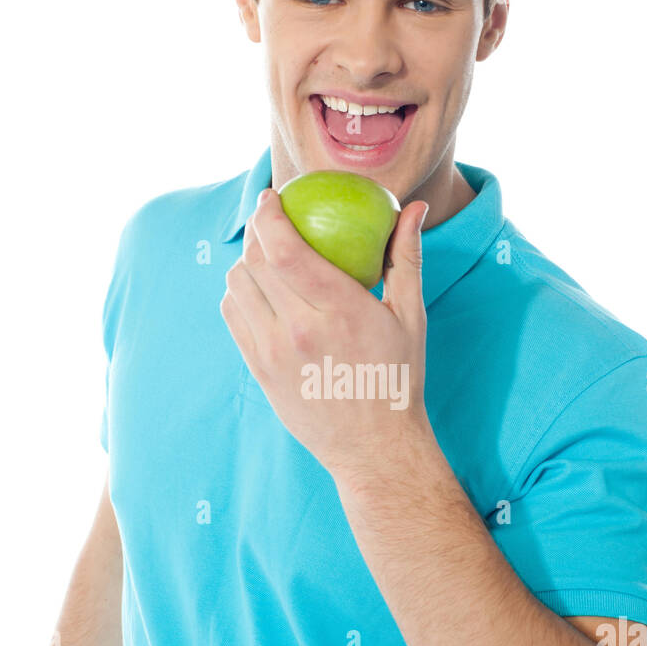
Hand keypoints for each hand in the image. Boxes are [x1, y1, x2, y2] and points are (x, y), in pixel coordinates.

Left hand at [220, 189, 434, 485]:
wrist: (375, 448)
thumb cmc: (398, 379)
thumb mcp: (410, 318)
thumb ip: (407, 258)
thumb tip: (413, 208)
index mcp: (340, 311)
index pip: (285, 249)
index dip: (269, 216)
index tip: (271, 197)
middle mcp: (299, 330)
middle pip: (255, 262)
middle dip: (256, 231)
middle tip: (267, 219)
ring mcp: (272, 354)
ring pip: (237, 287)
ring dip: (246, 262)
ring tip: (265, 256)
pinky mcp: (258, 372)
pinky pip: (233, 317)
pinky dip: (239, 295)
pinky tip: (258, 290)